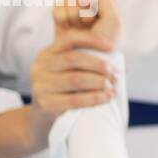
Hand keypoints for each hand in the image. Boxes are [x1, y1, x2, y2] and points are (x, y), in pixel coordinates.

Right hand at [29, 0, 121, 141]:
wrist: (43, 119)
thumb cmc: (64, 90)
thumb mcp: (67, 70)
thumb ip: (83, 57)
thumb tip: (114, 46)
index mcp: (48, 53)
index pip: (70, 38)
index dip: (93, 40)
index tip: (113, 47)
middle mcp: (41, 66)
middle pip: (74, 59)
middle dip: (100, 65)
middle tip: (117, 73)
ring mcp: (40, 85)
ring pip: (75, 80)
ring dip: (99, 82)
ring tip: (113, 86)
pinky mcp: (45, 104)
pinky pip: (74, 100)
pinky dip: (94, 98)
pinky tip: (107, 97)